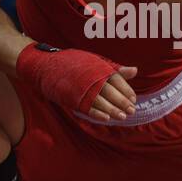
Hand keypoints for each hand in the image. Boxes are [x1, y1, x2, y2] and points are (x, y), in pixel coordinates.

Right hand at [16, 42, 137, 119]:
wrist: (47, 64)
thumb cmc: (74, 63)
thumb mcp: (95, 62)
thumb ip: (115, 69)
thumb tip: (134, 71)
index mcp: (98, 67)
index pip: (117, 80)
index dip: (126, 90)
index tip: (133, 99)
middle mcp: (91, 77)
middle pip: (111, 91)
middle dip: (122, 102)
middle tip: (131, 111)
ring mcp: (81, 88)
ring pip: (100, 101)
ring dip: (112, 110)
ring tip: (122, 117)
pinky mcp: (72, 97)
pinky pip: (86, 107)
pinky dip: (97, 113)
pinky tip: (106, 118)